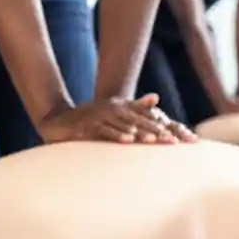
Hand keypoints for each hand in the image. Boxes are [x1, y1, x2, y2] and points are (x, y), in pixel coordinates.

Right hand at [38, 93, 194, 144]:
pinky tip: (127, 141)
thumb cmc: (89, 119)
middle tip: (173, 142)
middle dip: (158, 131)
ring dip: (139, 132)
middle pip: (140, 121)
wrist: (57, 121)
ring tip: (154, 140)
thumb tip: (156, 96)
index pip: (149, 117)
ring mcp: (100, 116)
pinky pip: (103, 130)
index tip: (181, 138)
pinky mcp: (87, 125)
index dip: (166, 126)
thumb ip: (135, 106)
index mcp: (122, 106)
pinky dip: (116, 135)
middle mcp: (114, 108)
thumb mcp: (113, 112)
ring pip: (123, 125)